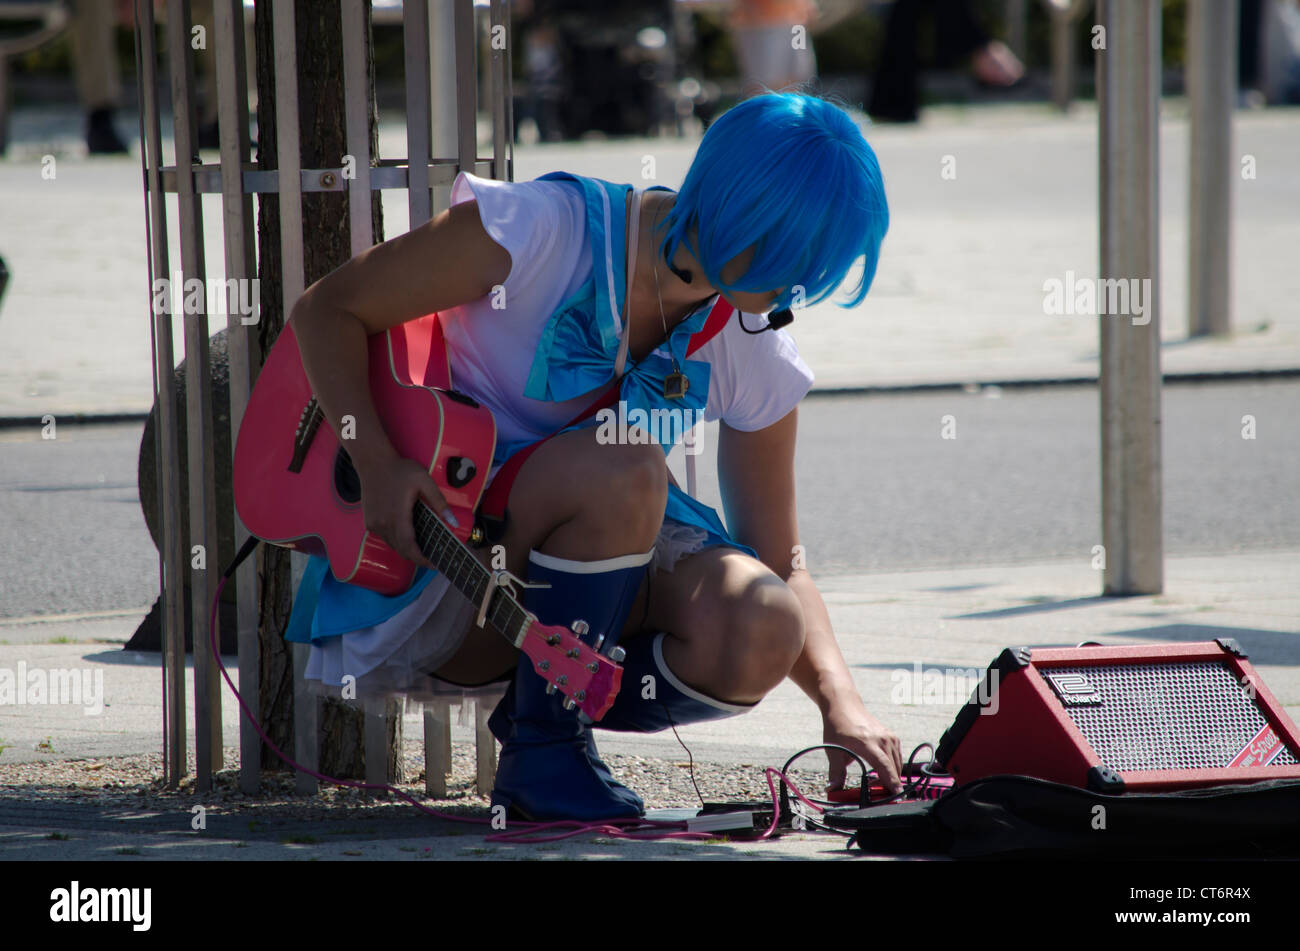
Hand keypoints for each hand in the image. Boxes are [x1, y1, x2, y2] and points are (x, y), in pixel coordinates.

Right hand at [356, 453, 455, 568]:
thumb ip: (439, 502)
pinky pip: (385, 537)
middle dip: (417, 557)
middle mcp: (382, 523)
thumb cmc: (399, 470)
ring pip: (393, 545)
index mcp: (397, 516)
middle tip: (432, 557)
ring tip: (422, 547)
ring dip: (407, 548)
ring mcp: (374, 524)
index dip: (421, 559)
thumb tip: (453, 522)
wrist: (373, 462)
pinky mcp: (369, 522)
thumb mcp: (424, 481)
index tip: (434, 565)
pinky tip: (407, 534)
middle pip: (401, 550)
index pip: (410, 547)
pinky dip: (397, 540)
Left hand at [822, 702, 903, 795]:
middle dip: (891, 784)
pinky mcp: (892, 736)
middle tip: (881, 796)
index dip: (891, 783)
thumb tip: (832, 790)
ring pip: (898, 763)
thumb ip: (836, 772)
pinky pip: (897, 756)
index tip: (896, 796)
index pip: (884, 767)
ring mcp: (889, 737)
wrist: (844, 705)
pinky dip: (893, 767)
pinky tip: (882, 771)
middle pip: (894, 768)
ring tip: (877, 784)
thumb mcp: (833, 750)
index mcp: (867, 743)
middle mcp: (882, 739)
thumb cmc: (837, 727)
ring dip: (892, 776)